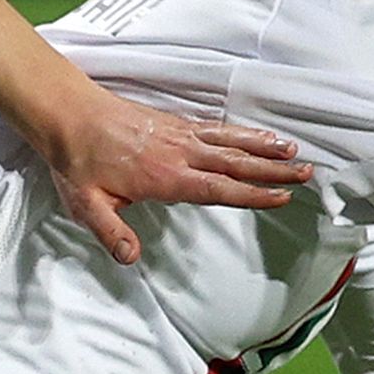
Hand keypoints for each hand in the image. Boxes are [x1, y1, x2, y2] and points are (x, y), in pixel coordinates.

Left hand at [28, 90, 310, 266]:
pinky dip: (238, 131)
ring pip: (229, 141)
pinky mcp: (172, 123)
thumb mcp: (86, 205)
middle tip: (306, 173)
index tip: (281, 198)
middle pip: (234, 163)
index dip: (251, 195)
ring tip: (292, 150)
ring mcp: (178, 135)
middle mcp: (178, 153)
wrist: (67, 114)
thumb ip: (111, 232)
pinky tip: (254, 135)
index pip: (217, 189)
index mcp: (164, 177)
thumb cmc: (76, 162)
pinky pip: (213, 127)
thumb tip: (131, 259)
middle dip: (271, 171)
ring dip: (262, 147)